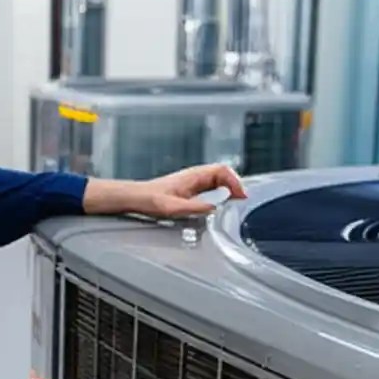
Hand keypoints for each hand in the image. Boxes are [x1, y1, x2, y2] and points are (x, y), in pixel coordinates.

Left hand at [82, 163, 247, 217]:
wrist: (136, 198)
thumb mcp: (173, 207)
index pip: (222, 170)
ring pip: (218, 181)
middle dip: (236, 185)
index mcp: (193, 176)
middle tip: (242, 202)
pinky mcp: (190, 190)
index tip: (241, 196)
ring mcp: (193, 182)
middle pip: (223, 174)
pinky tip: (220, 206)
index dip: (235, 181)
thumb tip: (214, 208)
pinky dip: (220, 195)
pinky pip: (211, 189)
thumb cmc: (150, 200)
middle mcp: (195, 177)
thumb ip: (194, 207)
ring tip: (236, 204)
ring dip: (229, 190)